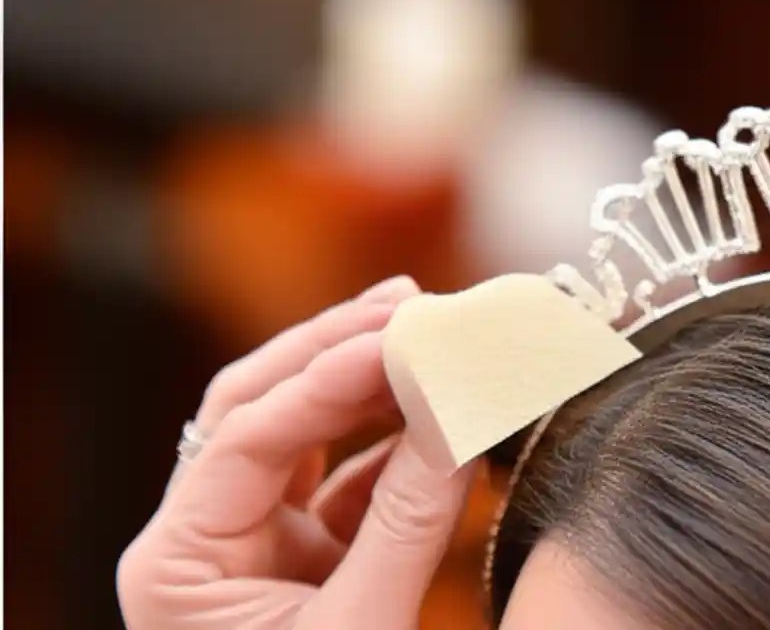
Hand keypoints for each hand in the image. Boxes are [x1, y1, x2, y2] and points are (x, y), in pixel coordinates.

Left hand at [118, 276, 473, 628]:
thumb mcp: (360, 629)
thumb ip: (408, 522)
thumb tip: (459, 414)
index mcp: (176, 563)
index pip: (245, 434)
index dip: (329, 377)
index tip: (406, 335)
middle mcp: (203, 543)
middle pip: (259, 409)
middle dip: (334, 352)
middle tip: (409, 306)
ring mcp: (253, 550)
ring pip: (301, 437)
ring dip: (366, 389)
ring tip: (426, 339)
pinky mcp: (304, 564)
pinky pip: (346, 484)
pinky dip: (395, 450)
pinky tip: (437, 419)